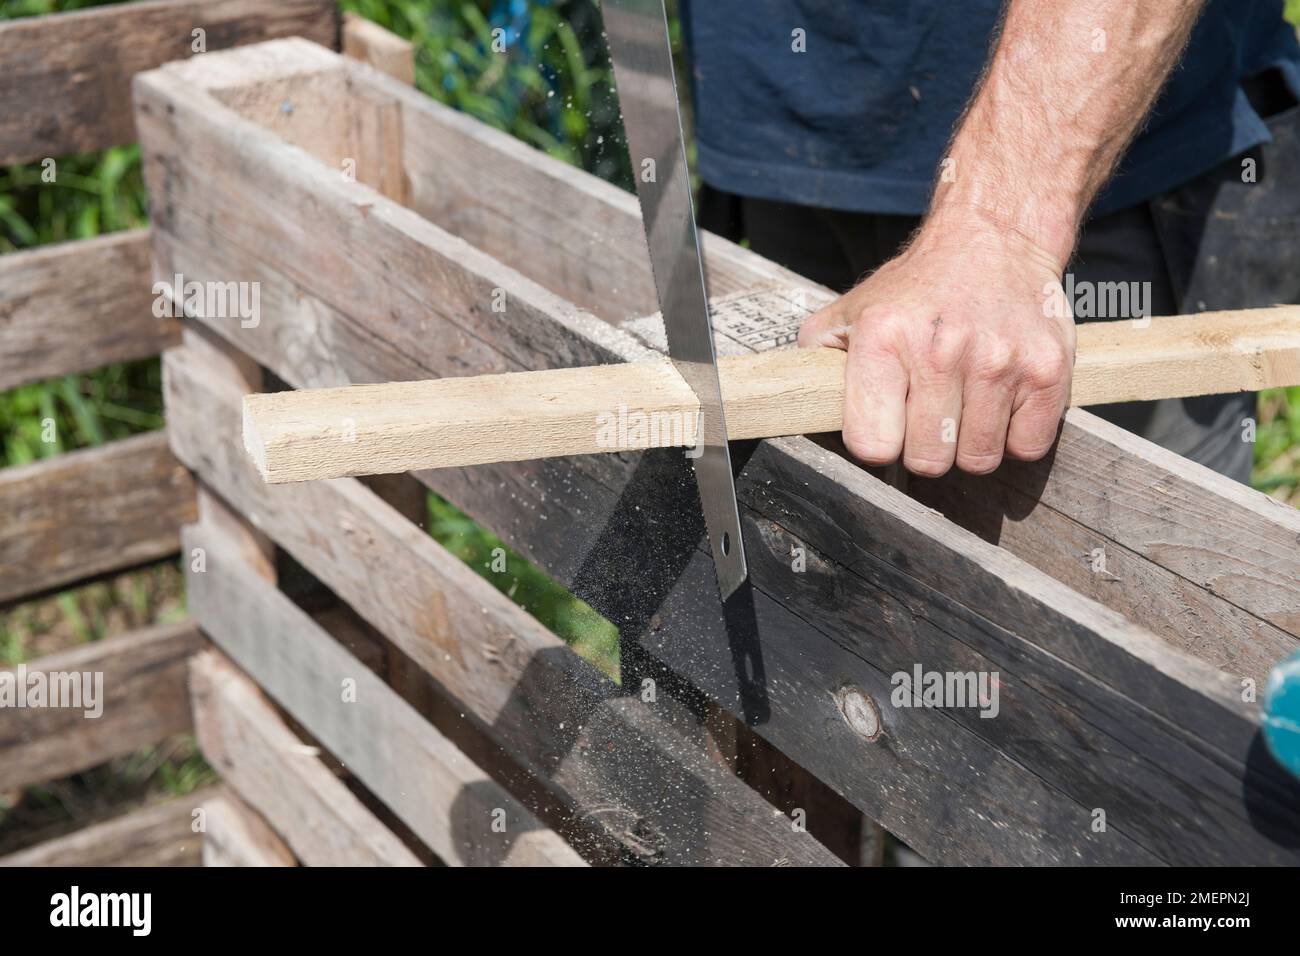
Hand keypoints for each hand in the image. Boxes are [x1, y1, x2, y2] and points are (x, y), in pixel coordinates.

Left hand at [798, 210, 1075, 475]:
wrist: (995, 236)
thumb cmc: (918, 287)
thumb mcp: (851, 310)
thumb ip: (818, 360)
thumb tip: (797, 404)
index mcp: (884, 339)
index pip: (872, 446)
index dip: (879, 442)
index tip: (886, 423)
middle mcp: (941, 351)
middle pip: (928, 461)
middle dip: (925, 446)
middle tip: (930, 410)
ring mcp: (999, 362)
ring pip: (978, 460)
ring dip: (971, 442)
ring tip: (966, 401)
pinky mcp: (1048, 371)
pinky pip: (1028, 447)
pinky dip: (1016, 435)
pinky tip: (1002, 399)